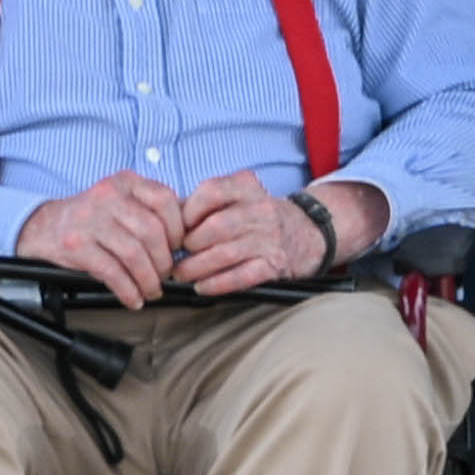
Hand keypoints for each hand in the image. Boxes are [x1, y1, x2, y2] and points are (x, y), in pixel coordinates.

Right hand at [12, 169, 184, 302]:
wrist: (43, 227)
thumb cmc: (92, 218)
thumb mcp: (121, 201)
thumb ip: (151, 210)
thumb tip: (191, 232)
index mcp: (125, 182)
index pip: (165, 200)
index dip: (178, 229)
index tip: (179, 248)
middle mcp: (108, 196)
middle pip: (152, 231)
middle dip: (164, 261)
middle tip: (166, 276)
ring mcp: (90, 219)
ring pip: (134, 253)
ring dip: (148, 279)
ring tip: (151, 290)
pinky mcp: (76, 245)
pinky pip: (112, 272)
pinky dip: (128, 290)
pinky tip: (133, 298)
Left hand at [179, 176, 349, 294]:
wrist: (309, 232)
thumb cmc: (260, 217)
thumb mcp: (238, 197)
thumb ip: (203, 204)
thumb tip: (165, 220)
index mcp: (246, 187)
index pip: (210, 192)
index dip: (187, 212)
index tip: (176, 229)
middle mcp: (261, 209)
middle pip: (215, 227)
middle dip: (188, 245)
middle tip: (174, 257)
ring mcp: (270, 237)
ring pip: (224, 254)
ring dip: (196, 268)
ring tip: (181, 274)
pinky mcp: (276, 265)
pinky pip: (241, 276)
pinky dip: (217, 284)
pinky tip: (202, 287)